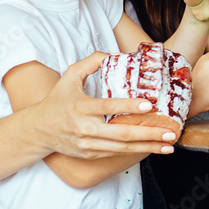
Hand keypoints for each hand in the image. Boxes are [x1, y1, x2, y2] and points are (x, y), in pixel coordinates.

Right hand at [26, 52, 177, 158]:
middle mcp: (86, 128)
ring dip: (148, 147)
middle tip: (171, 133)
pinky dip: (136, 151)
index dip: (129, 107)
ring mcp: (88, 144)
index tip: (149, 105)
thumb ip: (92, 61)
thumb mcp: (70, 75)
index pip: (108, 107)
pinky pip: (117, 153)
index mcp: (81, 107)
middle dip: (149, 134)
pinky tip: (153, 148)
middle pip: (121, 134)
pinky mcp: (91, 154)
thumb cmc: (57, 99)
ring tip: (169, 145)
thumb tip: (116, 54)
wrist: (37, 131)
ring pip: (123, 148)